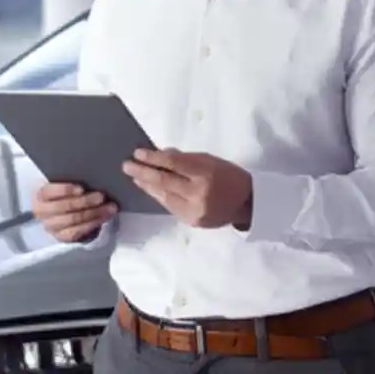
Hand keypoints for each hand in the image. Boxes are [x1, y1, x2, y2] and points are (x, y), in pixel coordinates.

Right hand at [31, 182, 117, 242]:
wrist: (61, 208)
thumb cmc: (65, 191)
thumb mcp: (64, 181)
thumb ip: (71, 177)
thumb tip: (91, 175)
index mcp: (40, 194)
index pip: (49, 191)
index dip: (65, 190)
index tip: (81, 188)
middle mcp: (42, 211)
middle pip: (64, 207)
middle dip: (85, 202)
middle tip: (101, 196)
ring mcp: (51, 226)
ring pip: (73, 220)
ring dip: (94, 213)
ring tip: (109, 207)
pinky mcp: (61, 236)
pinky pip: (78, 232)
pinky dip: (93, 224)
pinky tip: (104, 217)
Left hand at [123, 148, 252, 228]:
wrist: (248, 203)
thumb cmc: (230, 176)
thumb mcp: (211, 160)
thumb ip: (185, 158)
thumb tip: (161, 155)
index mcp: (205, 173)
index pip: (172, 163)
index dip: (153, 158)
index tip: (138, 153)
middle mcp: (198, 193)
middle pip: (163, 181)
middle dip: (143, 172)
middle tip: (126, 165)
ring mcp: (194, 210)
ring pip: (163, 196)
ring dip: (147, 186)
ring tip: (135, 177)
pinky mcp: (192, 221)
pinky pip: (170, 207)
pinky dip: (159, 197)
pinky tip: (151, 190)